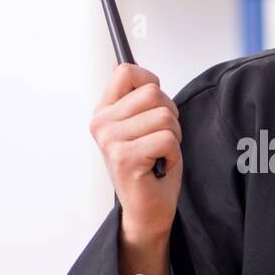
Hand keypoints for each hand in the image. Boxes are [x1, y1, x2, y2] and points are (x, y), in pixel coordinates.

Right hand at [90, 63, 182, 244]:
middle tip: (160, 139)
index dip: (150, 83)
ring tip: (160, 153)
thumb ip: (134, 97)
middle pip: (153, 92)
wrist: (148, 211)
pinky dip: (173, 154)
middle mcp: (101, 124)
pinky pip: (167, 139)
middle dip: (169, 115)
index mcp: (103, 112)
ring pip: (164, 116)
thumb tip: (121, 63)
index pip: (126, 71)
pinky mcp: (125, 158)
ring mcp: (110, 141)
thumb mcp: (141, 125)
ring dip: (173, 136)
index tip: (154, 104)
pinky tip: (160, 166)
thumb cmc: (150, 168)